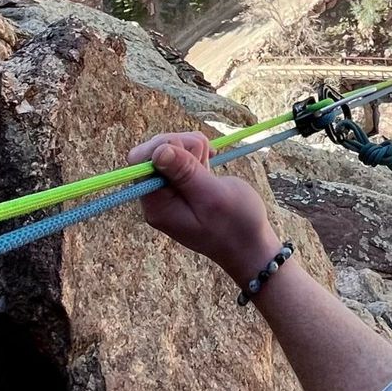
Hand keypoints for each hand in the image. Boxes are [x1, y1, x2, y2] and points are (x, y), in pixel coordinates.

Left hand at [129, 132, 281, 281]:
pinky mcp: (183, 183)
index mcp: (157, 205)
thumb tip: (158, 152)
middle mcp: (157, 197)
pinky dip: (197, 151)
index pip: (140, 161)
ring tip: (210, 162)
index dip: (163, 148)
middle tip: (206, 158)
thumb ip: (185, 173)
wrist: (251, 245)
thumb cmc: (236, 225)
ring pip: (168, 149)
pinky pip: (181, 155)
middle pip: (152, 151)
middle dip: (180, 145)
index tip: (192, 155)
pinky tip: (210, 159)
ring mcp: (169, 190)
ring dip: (192, 147)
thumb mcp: (213, 197)